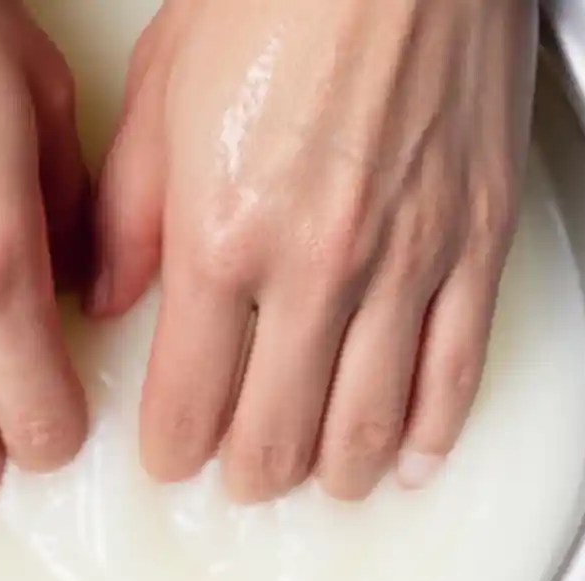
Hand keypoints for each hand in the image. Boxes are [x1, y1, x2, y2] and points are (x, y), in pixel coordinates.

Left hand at [92, 0, 537, 501]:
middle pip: (280, 431)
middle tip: (236, 478)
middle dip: (250, 473)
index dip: (174, 448)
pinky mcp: (475, 241)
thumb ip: (129, 214)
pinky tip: (411, 459)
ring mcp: (406, 261)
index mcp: (222, 237)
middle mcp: (315, 268)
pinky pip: (458, 368)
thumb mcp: (159, 94)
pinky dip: (433, 431)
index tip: (170, 457)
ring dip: (337, 470)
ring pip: (371, 420)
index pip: (190, 398)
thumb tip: (109, 297)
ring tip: (318, 482)